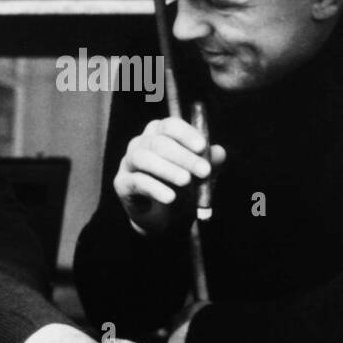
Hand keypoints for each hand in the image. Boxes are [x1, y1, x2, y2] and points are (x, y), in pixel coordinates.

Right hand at [112, 117, 225, 235]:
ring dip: (167, 169)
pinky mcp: (122, 183)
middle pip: (158, 142)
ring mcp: (128, 162)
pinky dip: (155, 189)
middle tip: (204, 171)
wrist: (164, 216)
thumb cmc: (183, 186)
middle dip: (183, 156)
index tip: (202, 147)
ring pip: (143, 158)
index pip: (170, 125)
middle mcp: (141, 143)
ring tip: (186, 181)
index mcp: (160, 133)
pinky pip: (137, 181)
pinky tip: (170, 197)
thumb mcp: (201, 175)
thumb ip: (210, 162)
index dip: (186, 134)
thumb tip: (219, 153)